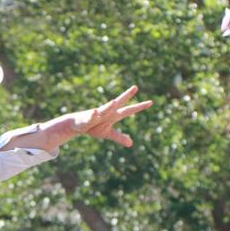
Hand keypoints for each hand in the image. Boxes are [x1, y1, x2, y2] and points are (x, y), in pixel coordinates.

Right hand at [37, 86, 152, 149]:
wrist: (78, 125)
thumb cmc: (93, 127)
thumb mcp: (108, 134)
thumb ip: (120, 137)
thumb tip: (131, 143)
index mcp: (114, 115)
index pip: (129, 110)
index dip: (140, 107)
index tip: (151, 102)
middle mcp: (108, 111)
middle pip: (119, 102)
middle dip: (126, 95)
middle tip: (135, 87)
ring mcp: (98, 113)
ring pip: (105, 108)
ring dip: (109, 105)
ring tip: (114, 102)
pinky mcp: (88, 118)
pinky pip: (91, 116)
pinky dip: (93, 114)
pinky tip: (94, 112)